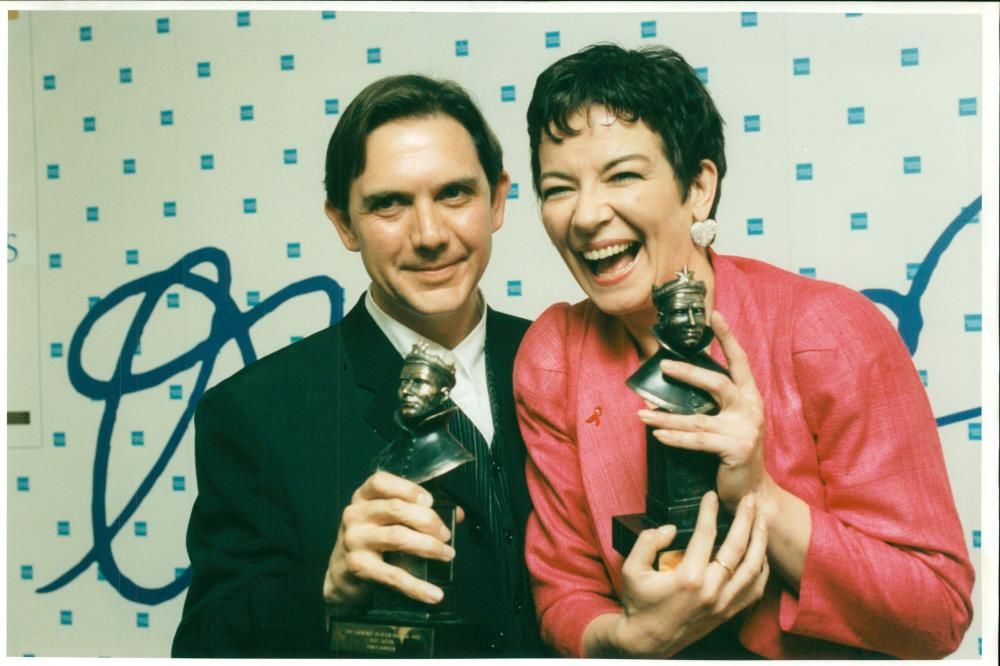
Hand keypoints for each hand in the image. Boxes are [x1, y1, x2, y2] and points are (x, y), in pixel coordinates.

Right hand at [323, 471, 457, 609]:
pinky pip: (393, 575)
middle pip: (396, 508)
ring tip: (447, 554)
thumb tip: (457, 514)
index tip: (430, 501)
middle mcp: (355, 514)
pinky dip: (417, 586)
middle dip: (428, 521)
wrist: (342, 573)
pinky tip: (434, 594)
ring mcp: (354, 540)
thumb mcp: (389, 519)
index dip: (408, 489)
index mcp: (363, 496)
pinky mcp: (358, 566)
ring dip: (429, 546)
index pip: (380, 481)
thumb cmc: (373, 539)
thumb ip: (421, 511)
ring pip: (398, 537)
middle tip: (446, 535)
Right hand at [608, 491, 768, 657]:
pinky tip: (761, 554)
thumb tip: (670, 528)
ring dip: (760, 541)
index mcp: (688, 578)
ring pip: (753, 569)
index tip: (711, 495)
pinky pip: (755, 590)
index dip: (709, 511)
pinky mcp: (727, 614)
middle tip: (749, 499)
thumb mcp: (631, 569)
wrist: (647, 642)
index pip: (705, 535)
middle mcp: (711, 591)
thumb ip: (647, 542)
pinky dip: (762, 570)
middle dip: (745, 520)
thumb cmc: (639, 604)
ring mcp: (723, 604)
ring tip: (762, 519)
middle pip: (737, 548)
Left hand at [638, 311, 770, 509]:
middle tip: (663, 366)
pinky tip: (658, 435)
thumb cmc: (735, 451)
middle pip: (718, 383)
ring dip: (666, 417)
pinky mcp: (736, 450)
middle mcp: (750, 410)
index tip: (714, 315)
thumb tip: (676, 384)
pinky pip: (697, 441)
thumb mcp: (730, 421)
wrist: (754, 490)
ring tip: (643, 414)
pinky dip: (675, 437)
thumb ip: (714, 403)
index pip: (740, 361)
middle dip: (689, 373)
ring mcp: (745, 430)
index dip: (727, 338)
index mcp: (750, 397)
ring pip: (698, 418)